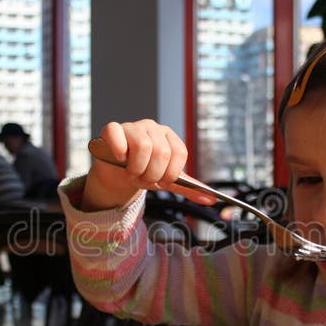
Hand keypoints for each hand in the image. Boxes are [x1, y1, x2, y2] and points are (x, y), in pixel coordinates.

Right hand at [81, 120, 213, 210]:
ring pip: (143, 146)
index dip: (170, 173)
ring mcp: (133, 127)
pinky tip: (120, 159)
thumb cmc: (144, 172)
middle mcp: (153, 127)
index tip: (161, 181)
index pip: (179, 152)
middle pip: (162, 152)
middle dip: (152, 175)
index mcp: (169, 137)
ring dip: (137, 169)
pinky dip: (119, 151)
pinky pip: (117, 134)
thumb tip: (211, 199)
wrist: (117, 174)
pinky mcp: (113, 129)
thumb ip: (188, 188)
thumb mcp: (167, 180)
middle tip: (143, 179)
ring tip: (132, 173)